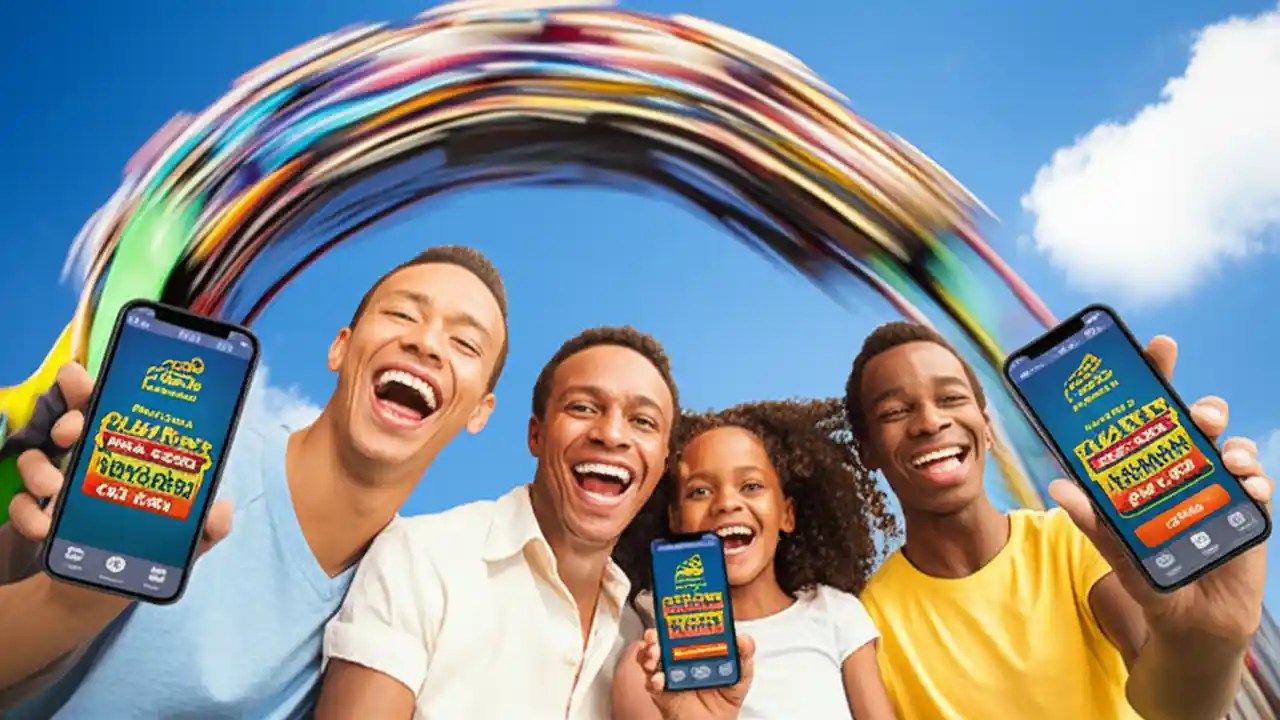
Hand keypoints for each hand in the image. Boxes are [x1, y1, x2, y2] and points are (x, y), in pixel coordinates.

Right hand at [8, 362, 232, 558]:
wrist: (105, 588)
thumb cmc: (148, 550)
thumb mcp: (185, 542)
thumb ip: (208, 528)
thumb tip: (223, 507)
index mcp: (128, 458)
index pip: (110, 412)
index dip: (93, 390)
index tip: (84, 381)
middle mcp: (90, 464)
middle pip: (71, 425)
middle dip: (68, 420)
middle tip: (71, 435)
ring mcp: (58, 488)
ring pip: (36, 459)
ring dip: (39, 468)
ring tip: (55, 490)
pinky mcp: (36, 515)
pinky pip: (19, 504)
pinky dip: (26, 513)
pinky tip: (43, 528)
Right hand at [636, 629, 754, 719]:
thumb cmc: (724, 699)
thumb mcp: (739, 676)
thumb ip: (743, 657)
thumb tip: (744, 639)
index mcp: (695, 649)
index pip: (682, 628)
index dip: (675, 619)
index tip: (674, 613)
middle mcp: (678, 658)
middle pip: (660, 639)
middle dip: (654, 634)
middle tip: (656, 636)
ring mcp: (668, 674)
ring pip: (649, 656)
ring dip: (648, 652)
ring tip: (654, 656)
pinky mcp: (661, 692)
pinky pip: (651, 682)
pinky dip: (652, 679)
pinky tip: (659, 679)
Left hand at [1050, 335, 1271, 645]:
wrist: (1190, 621)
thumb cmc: (1150, 575)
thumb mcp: (1115, 547)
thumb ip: (1091, 520)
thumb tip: (1060, 486)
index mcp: (1150, 465)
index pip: (1152, 412)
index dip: (1157, 375)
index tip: (1159, 346)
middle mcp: (1187, 467)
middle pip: (1197, 421)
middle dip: (1201, 407)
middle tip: (1197, 415)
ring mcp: (1220, 486)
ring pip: (1233, 445)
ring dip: (1232, 443)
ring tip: (1225, 455)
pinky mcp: (1248, 511)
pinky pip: (1258, 484)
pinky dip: (1255, 479)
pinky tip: (1247, 486)